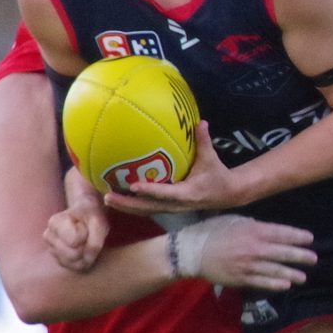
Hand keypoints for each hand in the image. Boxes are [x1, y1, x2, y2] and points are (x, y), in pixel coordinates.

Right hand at [44, 189, 109, 273]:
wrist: (86, 215)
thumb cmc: (92, 216)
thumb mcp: (99, 223)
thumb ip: (95, 242)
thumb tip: (87, 261)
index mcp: (55, 222)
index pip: (74, 241)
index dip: (86, 234)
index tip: (84, 224)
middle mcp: (48, 236)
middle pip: (73, 255)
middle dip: (86, 246)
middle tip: (86, 233)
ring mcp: (51, 249)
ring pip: (74, 263)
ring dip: (85, 253)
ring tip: (84, 239)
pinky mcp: (58, 259)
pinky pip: (75, 267)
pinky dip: (84, 259)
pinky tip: (83, 247)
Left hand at [110, 120, 247, 215]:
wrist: (226, 194)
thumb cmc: (217, 175)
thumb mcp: (211, 159)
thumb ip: (204, 141)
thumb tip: (200, 122)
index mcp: (187, 193)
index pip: (166, 193)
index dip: (150, 191)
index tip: (133, 186)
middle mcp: (177, 204)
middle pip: (148, 207)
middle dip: (128, 204)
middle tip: (107, 197)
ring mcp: (171, 208)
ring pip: (145, 210)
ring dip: (126, 206)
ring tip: (106, 198)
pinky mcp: (168, 207)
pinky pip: (148, 207)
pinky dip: (133, 204)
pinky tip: (119, 198)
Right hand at [172, 214, 316, 290]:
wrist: (190, 251)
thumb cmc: (211, 231)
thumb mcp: (234, 220)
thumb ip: (253, 225)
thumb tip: (268, 230)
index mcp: (253, 230)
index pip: (281, 233)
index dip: (297, 236)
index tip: (310, 239)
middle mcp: (254, 248)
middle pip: (282, 252)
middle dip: (300, 256)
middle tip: (313, 259)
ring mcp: (248, 265)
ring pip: (275, 270)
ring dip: (291, 273)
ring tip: (304, 277)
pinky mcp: (241, 278)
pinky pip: (261, 282)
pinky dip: (275, 284)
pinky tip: (286, 285)